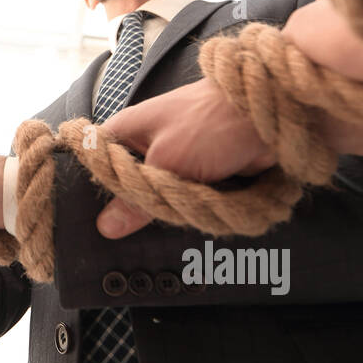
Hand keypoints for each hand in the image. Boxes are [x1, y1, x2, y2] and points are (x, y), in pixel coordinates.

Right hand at [93, 65, 362, 239]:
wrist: (277, 113)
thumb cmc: (213, 123)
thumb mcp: (167, 161)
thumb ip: (137, 198)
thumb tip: (105, 228)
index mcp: (127, 130)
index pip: (93, 162)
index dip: (87, 190)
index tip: (84, 226)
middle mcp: (149, 144)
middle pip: (128, 188)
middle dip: (133, 215)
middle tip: (123, 249)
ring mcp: (180, 161)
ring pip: (162, 201)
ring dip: (169, 219)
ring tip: (158, 249)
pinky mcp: (207, 175)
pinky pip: (191, 204)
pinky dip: (196, 216)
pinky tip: (193, 235)